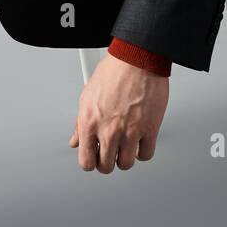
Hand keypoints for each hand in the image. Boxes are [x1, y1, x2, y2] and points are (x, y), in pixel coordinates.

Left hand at [69, 51, 168, 171]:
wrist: (136, 59)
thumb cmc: (114, 71)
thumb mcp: (87, 96)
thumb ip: (80, 123)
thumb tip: (76, 140)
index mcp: (90, 123)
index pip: (86, 161)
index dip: (91, 161)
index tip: (94, 157)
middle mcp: (109, 130)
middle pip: (106, 167)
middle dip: (108, 161)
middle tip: (110, 151)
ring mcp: (130, 131)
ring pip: (126, 164)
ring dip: (125, 157)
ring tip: (125, 145)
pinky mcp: (150, 128)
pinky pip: (146, 154)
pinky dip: (143, 151)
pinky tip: (139, 141)